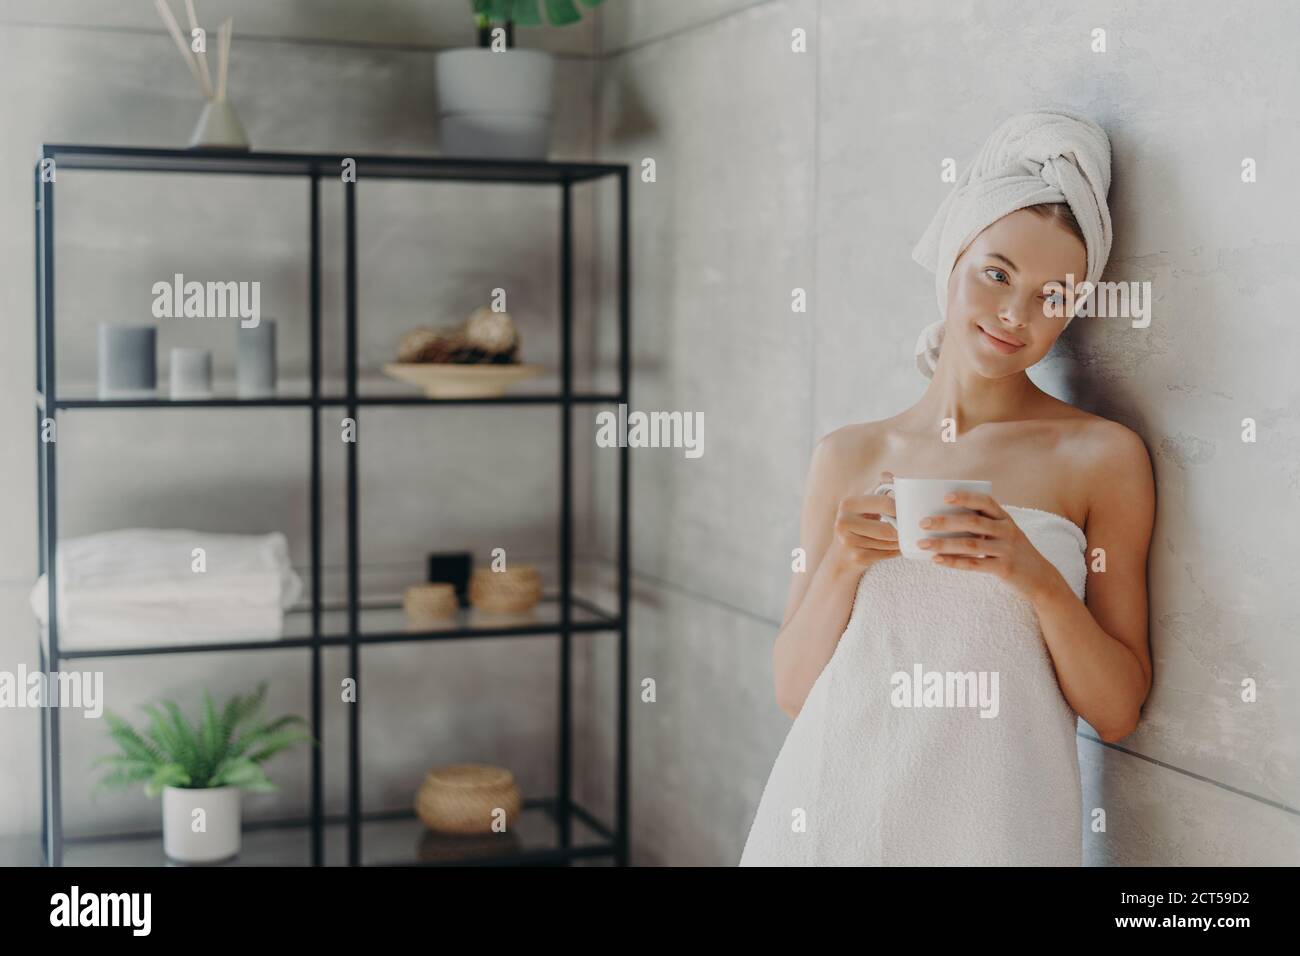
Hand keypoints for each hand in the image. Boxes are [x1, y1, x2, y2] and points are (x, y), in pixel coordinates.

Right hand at [826, 470, 901, 571]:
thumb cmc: (858, 522)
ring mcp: (849, 542)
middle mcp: (844, 522)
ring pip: (888, 543)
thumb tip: (890, 476)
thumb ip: (879, 487)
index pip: (884, 502)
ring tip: (904, 537)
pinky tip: (897, 547)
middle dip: (901, 530)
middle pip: (887, 529)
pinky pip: (885, 554)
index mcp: (848, 504)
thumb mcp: (865, 503)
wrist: (840, 554)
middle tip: (909, 528)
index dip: (900, 508)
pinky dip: (895, 551)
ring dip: (900, 541)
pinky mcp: (856, 558)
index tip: (908, 511)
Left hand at [915, 488, 1058, 597]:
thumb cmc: (1013, 552)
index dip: (965, 497)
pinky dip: (954, 562)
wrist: (1041, 578)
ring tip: (922, 544)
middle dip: (945, 521)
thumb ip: (983, 526)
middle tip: (923, 523)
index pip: (985, 502)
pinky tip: (937, 560)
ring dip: (943, 544)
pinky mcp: (1005, 568)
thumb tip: (943, 521)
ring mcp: (1007, 550)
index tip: (945, 497)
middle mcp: (1007, 530)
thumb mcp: (1004, 534)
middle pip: (972, 522)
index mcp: (1005, 518)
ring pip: (970, 544)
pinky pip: (974, 564)